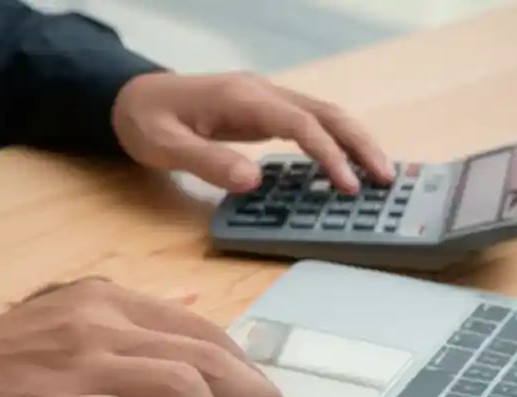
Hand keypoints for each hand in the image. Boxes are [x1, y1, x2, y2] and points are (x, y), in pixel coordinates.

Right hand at [0, 278, 292, 396]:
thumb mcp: (71, 315)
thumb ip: (133, 315)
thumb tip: (195, 304)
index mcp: (108, 301)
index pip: (200, 328)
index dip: (244, 363)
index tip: (267, 393)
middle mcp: (102, 324)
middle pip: (205, 353)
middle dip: (253, 391)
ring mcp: (81, 364)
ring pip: (180, 384)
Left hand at [111, 71, 393, 193]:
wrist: (131, 96)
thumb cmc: (145, 121)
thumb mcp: (165, 146)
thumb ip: (208, 161)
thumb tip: (254, 180)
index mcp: (242, 98)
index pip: (299, 123)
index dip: (327, 153)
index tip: (346, 185)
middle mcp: (262, 92)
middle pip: (325, 112)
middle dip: (359, 143)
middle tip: (385, 178)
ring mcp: (265, 99)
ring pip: (324, 114)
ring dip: (354, 141)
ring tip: (379, 174)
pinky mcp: (264, 111)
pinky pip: (310, 123)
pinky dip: (336, 142)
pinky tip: (347, 165)